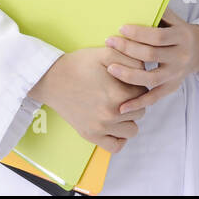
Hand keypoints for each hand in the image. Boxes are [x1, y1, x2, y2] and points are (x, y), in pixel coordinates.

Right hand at [27, 46, 146, 152]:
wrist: (52, 78)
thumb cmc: (80, 64)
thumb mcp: (107, 52)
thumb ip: (132, 58)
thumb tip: (146, 69)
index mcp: (119, 94)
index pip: (144, 93)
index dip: (138, 85)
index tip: (127, 82)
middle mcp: (111, 115)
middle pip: (141, 111)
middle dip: (135, 102)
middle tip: (121, 93)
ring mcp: (100, 128)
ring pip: (132, 130)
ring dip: (128, 119)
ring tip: (117, 107)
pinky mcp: (90, 136)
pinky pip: (116, 146)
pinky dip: (119, 138)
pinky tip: (114, 125)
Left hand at [104, 8, 198, 114]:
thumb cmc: (180, 32)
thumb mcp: (175, 20)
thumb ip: (159, 13)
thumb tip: (137, 2)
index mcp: (181, 37)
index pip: (158, 37)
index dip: (138, 33)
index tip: (121, 28)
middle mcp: (180, 57)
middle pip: (151, 55)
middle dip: (128, 48)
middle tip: (109, 42)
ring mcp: (176, 74)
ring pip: (150, 78)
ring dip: (128, 74)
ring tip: (110, 68)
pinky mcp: (172, 87)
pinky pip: (154, 97)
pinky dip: (138, 102)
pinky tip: (122, 106)